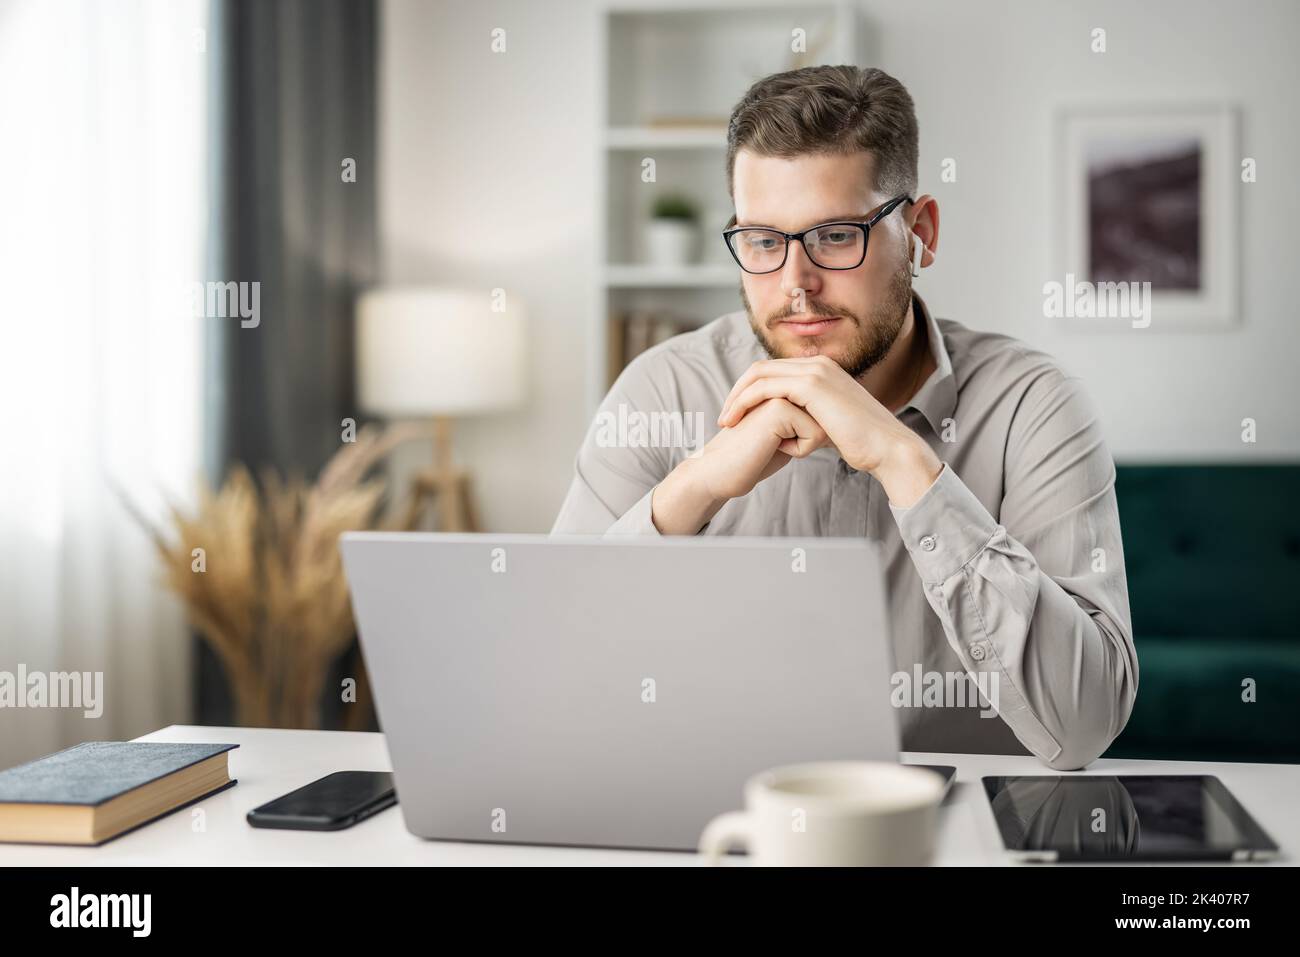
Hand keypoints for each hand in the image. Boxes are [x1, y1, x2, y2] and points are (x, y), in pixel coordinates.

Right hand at [650, 397, 827, 533]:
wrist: (721, 473)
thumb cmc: (753, 459)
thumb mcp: (788, 436)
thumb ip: (808, 422)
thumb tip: (839, 423)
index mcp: (783, 388)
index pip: (823, 414)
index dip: (811, 435)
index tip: (780, 442)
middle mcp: (782, 385)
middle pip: (826, 417)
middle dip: (810, 439)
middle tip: (775, 444)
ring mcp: (779, 392)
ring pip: (823, 425)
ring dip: (804, 444)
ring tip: (773, 444)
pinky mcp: (779, 406)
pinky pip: (814, 434)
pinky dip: (799, 450)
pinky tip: (772, 448)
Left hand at [717, 355, 942, 505]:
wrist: (886, 447)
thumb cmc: (861, 443)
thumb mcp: (829, 423)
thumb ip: (809, 417)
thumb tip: (791, 428)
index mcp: (822, 369)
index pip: (773, 370)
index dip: (749, 391)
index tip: (736, 414)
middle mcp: (818, 364)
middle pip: (761, 368)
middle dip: (737, 392)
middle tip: (723, 417)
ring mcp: (815, 371)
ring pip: (759, 376)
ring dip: (737, 398)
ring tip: (725, 421)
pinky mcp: (812, 385)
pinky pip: (766, 389)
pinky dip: (747, 404)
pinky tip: (738, 422)